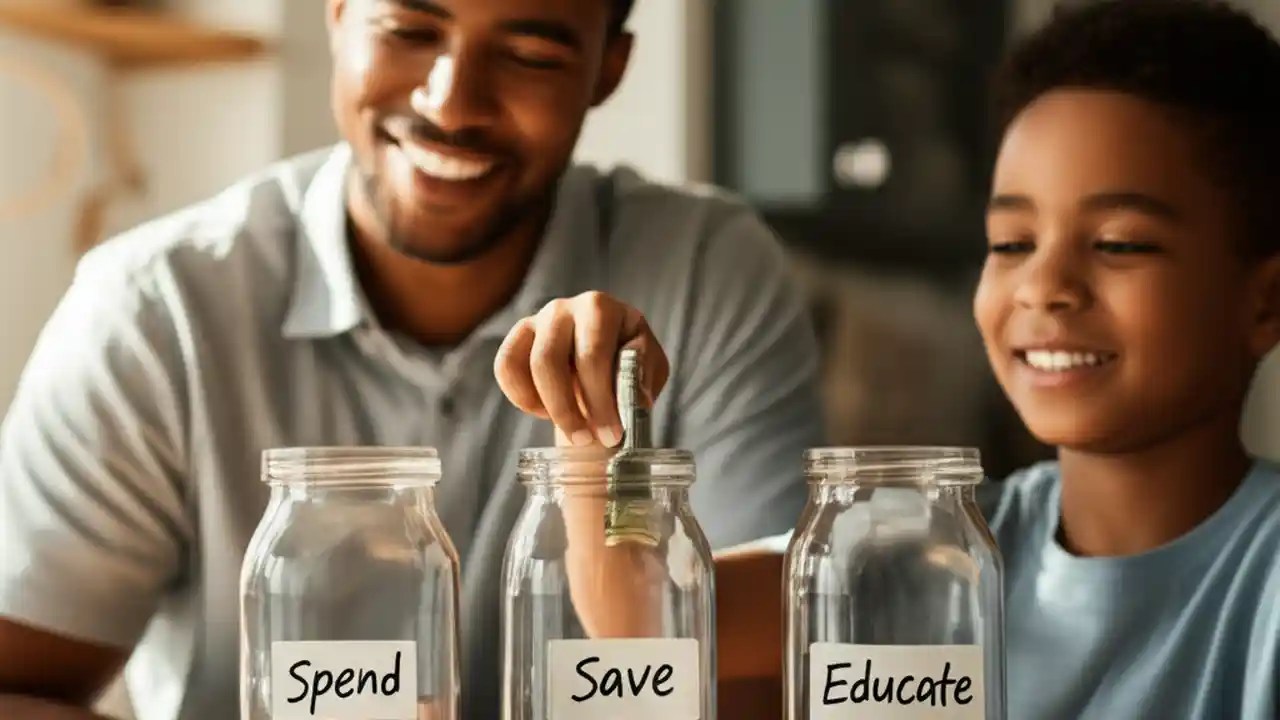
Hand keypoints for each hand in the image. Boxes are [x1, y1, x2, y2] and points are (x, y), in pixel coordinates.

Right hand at [495, 292, 669, 446]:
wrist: (606, 363)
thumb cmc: (629, 363)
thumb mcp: (649, 369)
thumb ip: (645, 376)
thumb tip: (636, 397)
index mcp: (601, 308)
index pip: (592, 354)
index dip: (600, 399)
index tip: (612, 435)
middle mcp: (564, 307)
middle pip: (549, 360)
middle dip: (567, 410)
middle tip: (587, 440)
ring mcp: (537, 320)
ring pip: (528, 367)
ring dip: (550, 408)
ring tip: (573, 432)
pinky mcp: (518, 337)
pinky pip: (505, 368)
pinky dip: (522, 398)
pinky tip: (547, 411)